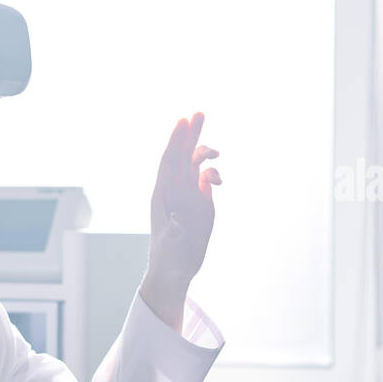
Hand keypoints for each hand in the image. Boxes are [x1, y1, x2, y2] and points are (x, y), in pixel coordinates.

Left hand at [141, 112, 219, 325]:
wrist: (175, 269)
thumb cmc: (171, 259)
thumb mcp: (173, 245)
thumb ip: (175, 229)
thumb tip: (176, 218)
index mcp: (164, 194)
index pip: (170, 161)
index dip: (176, 140)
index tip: (183, 121)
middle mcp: (174, 190)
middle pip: (181, 154)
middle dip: (190, 134)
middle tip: (199, 112)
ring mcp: (186, 194)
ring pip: (193, 164)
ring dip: (203, 151)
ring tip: (217, 152)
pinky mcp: (198, 202)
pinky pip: (203, 178)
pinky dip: (211, 173)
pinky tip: (218, 181)